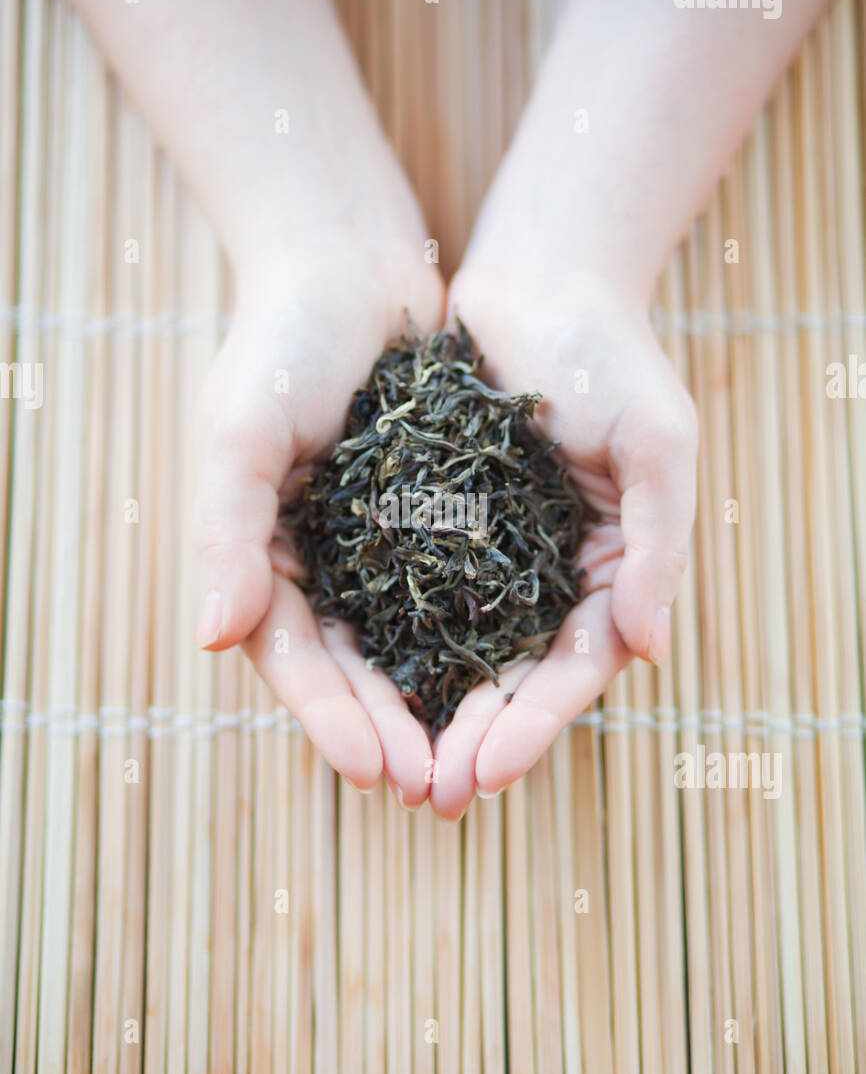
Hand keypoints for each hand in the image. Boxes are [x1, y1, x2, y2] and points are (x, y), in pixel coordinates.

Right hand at [193, 233, 444, 803]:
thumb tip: (212, 641)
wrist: (351, 263)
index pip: (297, 659)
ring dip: (442, 706)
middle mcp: (324, 563)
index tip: (374, 770)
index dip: (332, 719)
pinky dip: (483, 638)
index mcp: (266, 557)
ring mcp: (383, 545)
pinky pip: (462, 594)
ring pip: (413, 648)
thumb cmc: (284, 341)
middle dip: (394, 732)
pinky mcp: (439, 520)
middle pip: (358, 670)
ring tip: (480, 761)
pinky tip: (518, 679)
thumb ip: (226, 536)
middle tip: (437, 791)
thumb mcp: (241, 433)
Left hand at [430, 261, 697, 818]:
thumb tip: (650, 652)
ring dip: (426, 713)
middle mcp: (552, 576)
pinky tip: (355, 686)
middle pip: (513, 679)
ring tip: (388, 769)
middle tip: (430, 797)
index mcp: (613, 570)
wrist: (539, 276)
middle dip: (474, 740)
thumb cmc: (608, 351)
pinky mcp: (438, 528)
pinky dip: (389, 645)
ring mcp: (492, 557)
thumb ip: (659, 546)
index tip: (488, 771)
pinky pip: (411, 598)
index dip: (535, 725)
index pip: (575, 668)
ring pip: (457, 654)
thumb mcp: (657, 440)